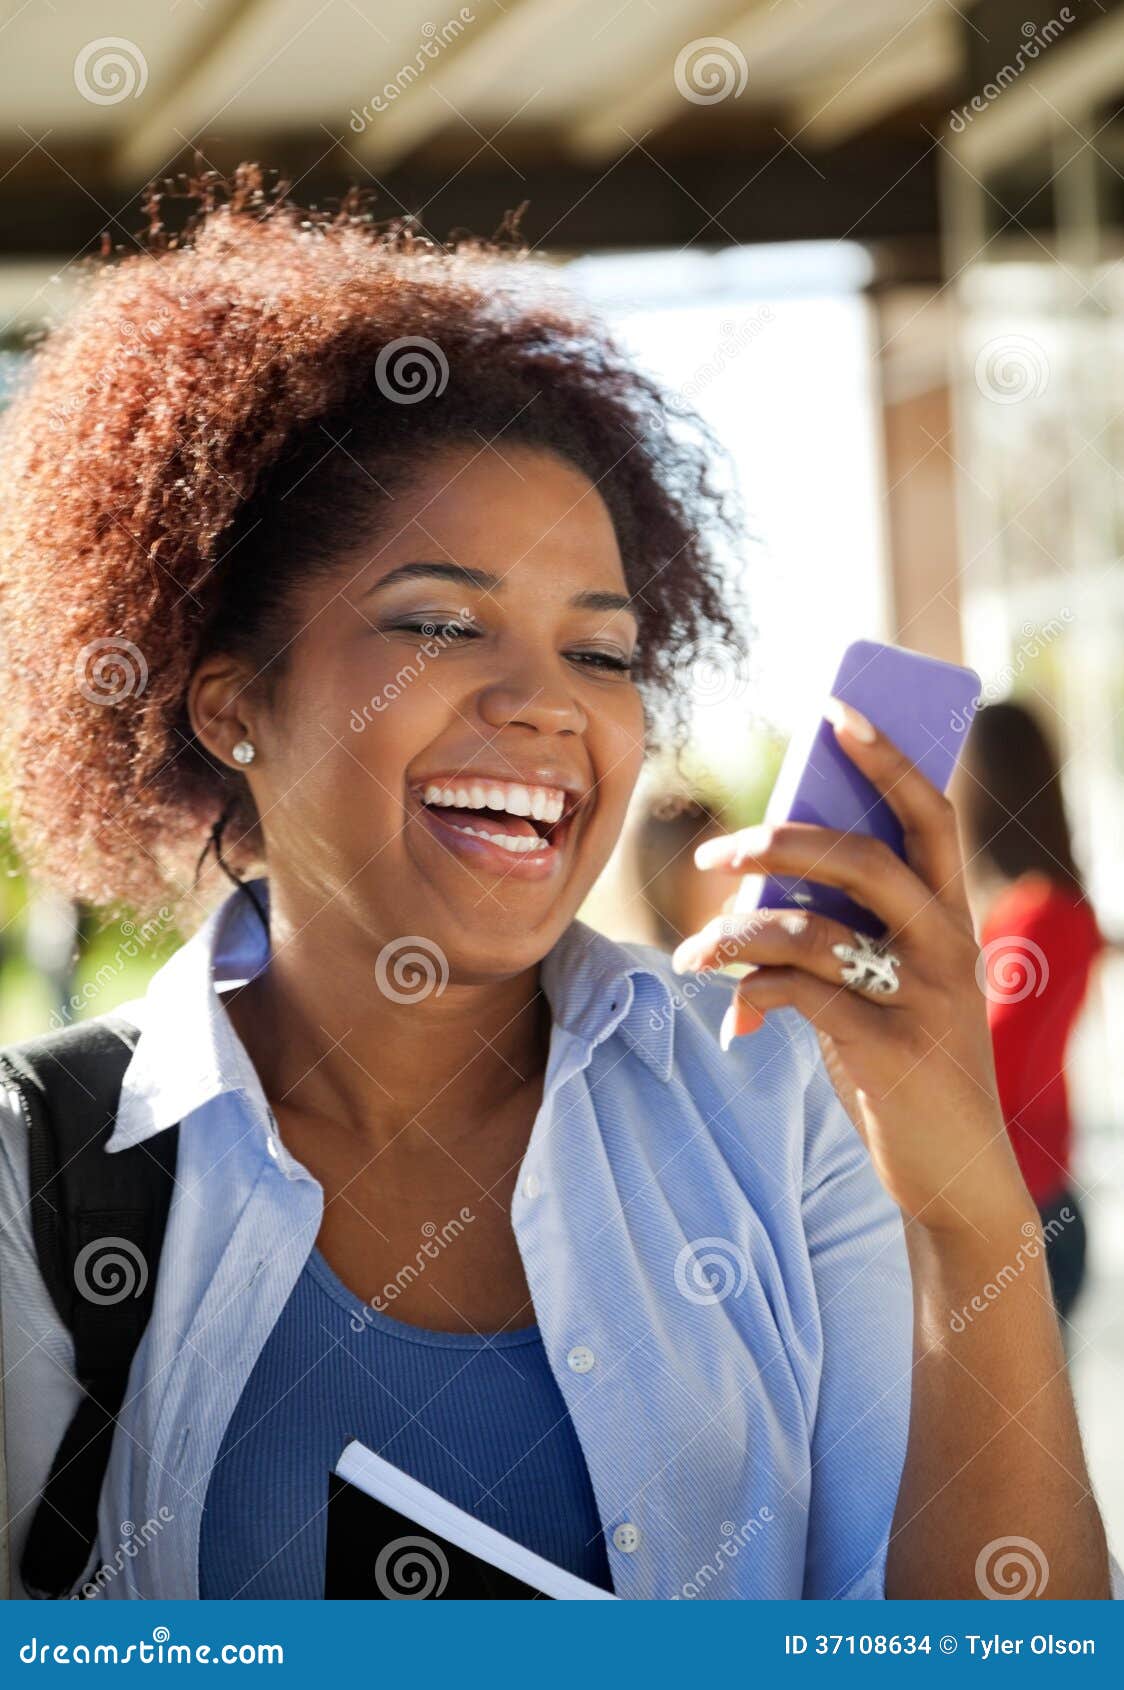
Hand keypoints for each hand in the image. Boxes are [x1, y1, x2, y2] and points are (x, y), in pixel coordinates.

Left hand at [672, 696, 1034, 1238]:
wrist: (956, 1170)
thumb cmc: (908, 1058)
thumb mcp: (894, 985)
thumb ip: (846, 932)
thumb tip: (754, 895)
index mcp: (952, 914)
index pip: (931, 813)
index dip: (887, 757)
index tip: (837, 708)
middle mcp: (947, 943)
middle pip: (859, 858)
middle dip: (776, 843)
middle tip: (713, 855)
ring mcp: (922, 996)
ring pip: (810, 931)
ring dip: (734, 936)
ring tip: (694, 956)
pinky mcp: (888, 1048)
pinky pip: (797, 995)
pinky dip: (750, 993)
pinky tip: (734, 1013)